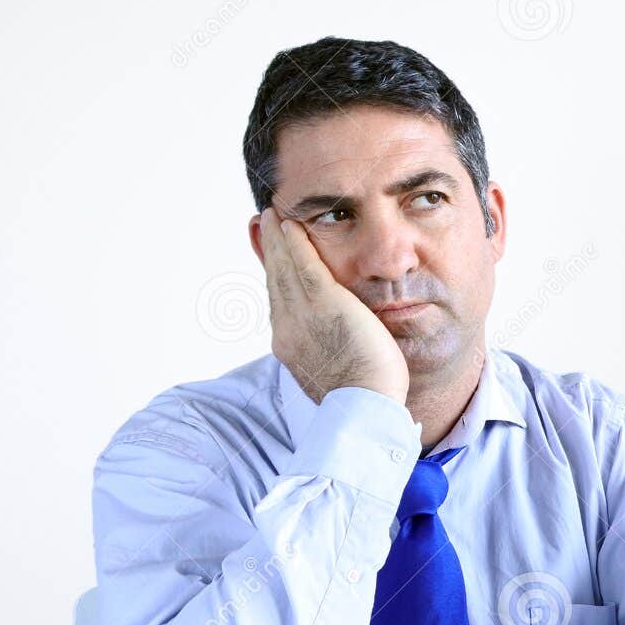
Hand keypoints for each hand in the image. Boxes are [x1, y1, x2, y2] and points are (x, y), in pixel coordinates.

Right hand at [257, 206, 408, 405]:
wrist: (363, 408)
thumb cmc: (362, 399)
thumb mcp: (333, 373)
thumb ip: (327, 355)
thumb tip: (331, 350)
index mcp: (289, 347)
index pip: (278, 303)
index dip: (272, 276)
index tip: (269, 258)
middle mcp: (287, 329)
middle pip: (275, 281)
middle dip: (268, 251)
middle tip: (261, 224)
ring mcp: (303, 316)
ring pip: (285, 269)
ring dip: (278, 239)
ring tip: (272, 216)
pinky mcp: (326, 304)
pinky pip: (305, 265)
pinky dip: (296, 244)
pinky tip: (292, 224)